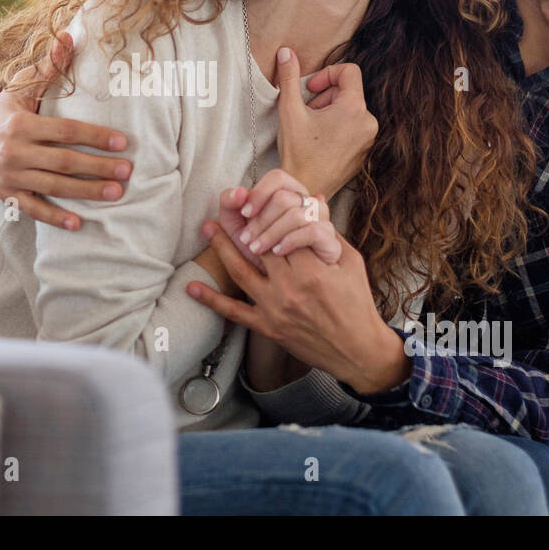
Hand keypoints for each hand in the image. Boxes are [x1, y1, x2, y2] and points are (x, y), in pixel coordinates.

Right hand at [0, 32, 133, 229]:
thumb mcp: (20, 88)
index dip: (94, 136)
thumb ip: (48, 68)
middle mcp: (15, 151)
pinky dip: (56, 217)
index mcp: (22, 124)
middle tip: (128, 171)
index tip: (122, 142)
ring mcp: (12, 176)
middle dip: (98, 167)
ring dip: (87, 192)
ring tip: (117, 193)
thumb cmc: (3, 111)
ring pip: (54, 186)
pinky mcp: (8, 196)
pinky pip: (34, 209)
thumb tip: (69, 36)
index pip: (65, 131)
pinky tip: (79, 224)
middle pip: (64, 161)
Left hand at [185, 223, 409, 394]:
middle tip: (230, 206)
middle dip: (244, 224)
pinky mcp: (266, 327)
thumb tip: (315, 199)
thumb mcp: (350, 262)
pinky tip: (191, 287)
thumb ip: (329, 232)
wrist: (356, 350)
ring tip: (208, 227)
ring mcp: (275, 308)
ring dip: (221, 247)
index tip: (260, 203)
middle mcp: (290, 287)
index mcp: (314, 268)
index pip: (285, 230)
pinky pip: (234, 312)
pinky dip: (211, 300)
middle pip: (259, 245)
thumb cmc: (357, 303)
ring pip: (240, 271)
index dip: (270, 213)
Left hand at [227, 170, 338, 263]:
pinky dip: (290, 240)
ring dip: (270, 233)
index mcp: (289, 193)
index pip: (277, 178)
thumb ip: (230, 206)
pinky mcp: (330, 241)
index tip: (244, 213)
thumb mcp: (238, 229)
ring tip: (256, 249)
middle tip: (246, 241)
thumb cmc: (261, 253)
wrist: (288, 283)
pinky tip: (277, 251)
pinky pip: (311, 231)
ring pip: (294, 214)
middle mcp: (307, 202)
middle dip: (260, 220)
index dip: (259, 193)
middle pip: (283, 197)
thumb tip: (237, 192)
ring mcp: (321, 221)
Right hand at [275, 49, 377, 200]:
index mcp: (354, 108)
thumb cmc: (298, 152)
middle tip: (306, 112)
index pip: (350, 72)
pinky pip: (354, 128)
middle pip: (349, 92)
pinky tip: (320, 141)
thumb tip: (286, 52)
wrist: (305, 189)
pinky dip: (338, 128)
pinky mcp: (365, 152)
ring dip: (330, 112)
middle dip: (326, 96)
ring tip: (312, 128)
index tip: (311, 89)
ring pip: (351, 110)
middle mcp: (368, 122)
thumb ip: (289, 77)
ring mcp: (368, 139)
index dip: (327, 74)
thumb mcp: (290, 110)